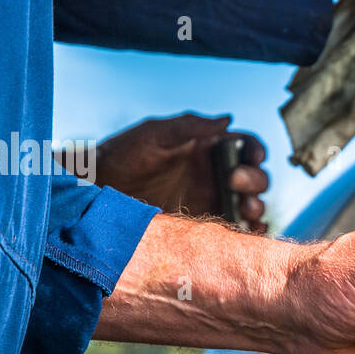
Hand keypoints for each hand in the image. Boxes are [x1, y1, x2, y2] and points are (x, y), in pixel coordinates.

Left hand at [87, 113, 269, 231]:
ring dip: (256, 208)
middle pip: (254, 177)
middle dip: (254, 180)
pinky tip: (247, 232)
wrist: (99, 191)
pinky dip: (248, 233)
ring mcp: (211, 202)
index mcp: (207, 148)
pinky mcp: (204, 226)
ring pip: (250, 205)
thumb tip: (226, 120)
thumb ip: (190, 126)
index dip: (255, 150)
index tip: (252, 156)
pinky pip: (235, 230)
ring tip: (246, 211)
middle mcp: (214, 175)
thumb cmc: (122, 156)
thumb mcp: (154, 134)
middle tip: (235, 182)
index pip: (244, 146)